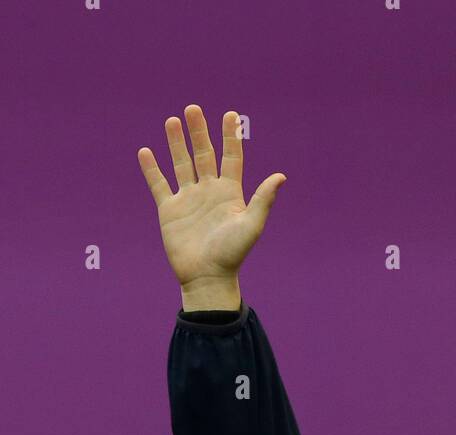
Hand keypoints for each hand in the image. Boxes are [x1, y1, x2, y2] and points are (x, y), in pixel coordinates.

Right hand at [137, 105, 285, 300]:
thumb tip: (280, 177)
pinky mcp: (170, 210)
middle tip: (193, 109)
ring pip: (182, 164)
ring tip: (172, 121)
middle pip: (204, 155)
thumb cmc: (232, 254)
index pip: (231, 158)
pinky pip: (159, 185)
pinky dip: (152, 169)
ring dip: (177, 143)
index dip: (231, 137)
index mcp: (230, 193)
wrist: (207, 277)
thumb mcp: (251, 225)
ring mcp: (189, 199)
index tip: (231, 115)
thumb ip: (263, 199)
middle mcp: (209, 192)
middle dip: (199, 132)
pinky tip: (146, 151)